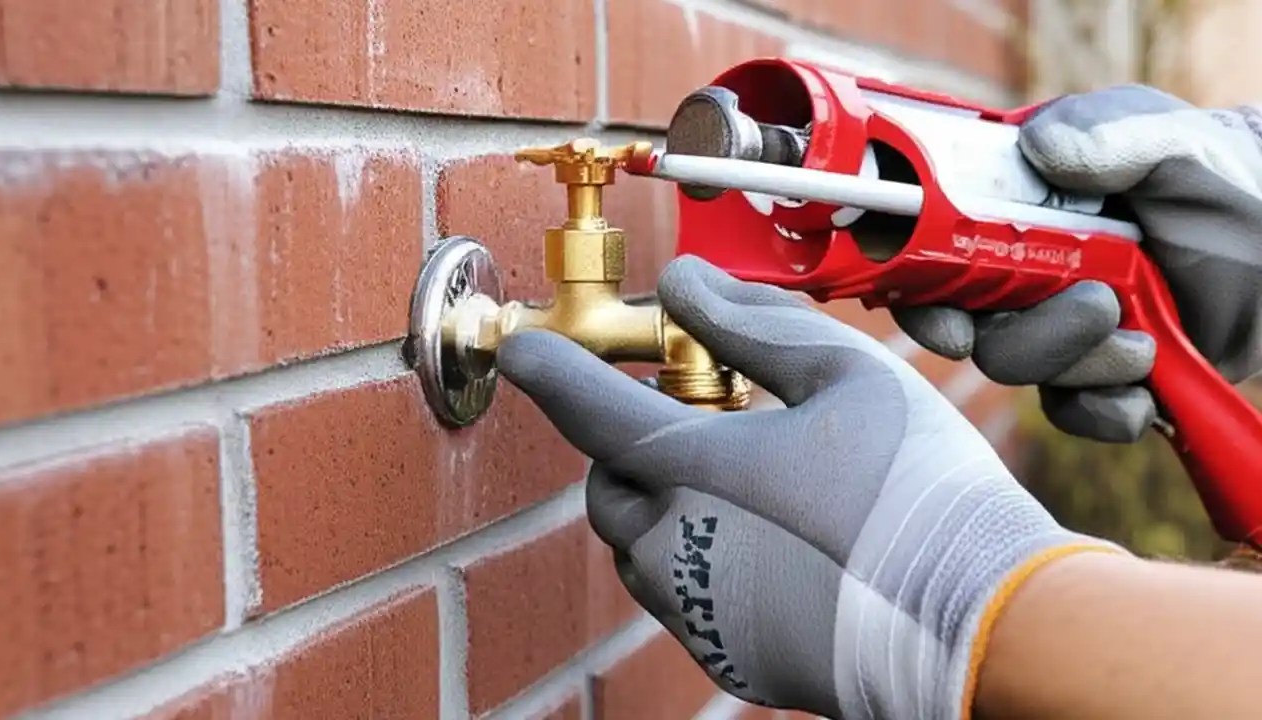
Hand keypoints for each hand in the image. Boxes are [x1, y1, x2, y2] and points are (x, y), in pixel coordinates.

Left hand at [496, 256, 1118, 719]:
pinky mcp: (726, 654)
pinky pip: (681, 596)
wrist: (975, 624)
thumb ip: (750, 325)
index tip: (522, 351)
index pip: (583, 405)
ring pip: (639, 546)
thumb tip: (684, 282)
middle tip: (703, 425)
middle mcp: (672, 544)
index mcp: (691, 466)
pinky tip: (775, 545)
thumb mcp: (844, 376)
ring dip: (663, 506)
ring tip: (749, 485)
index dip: (545, 369)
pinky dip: (698, 558)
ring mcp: (694, 609)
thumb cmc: (917, 490)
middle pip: (607, 485)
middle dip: (629, 447)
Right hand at [892, 84, 1261, 442]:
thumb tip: (1042, 145)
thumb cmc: (1222, 176)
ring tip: (1145, 341)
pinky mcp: (1097, 372)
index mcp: (1012, 208)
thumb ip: (1112, 134)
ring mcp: (1057, 323)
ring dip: (1081, 366)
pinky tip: (1146, 384)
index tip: (955, 322)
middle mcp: (1021, 270)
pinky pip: (1073, 413)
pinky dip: (1105, 411)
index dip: (925, 295)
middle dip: (1029, 337)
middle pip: (973, 328)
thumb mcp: (1172, 144)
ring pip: (1023, 370)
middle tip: (1098, 308)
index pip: (934, 254)